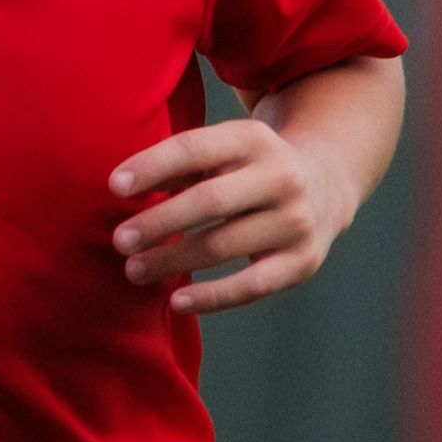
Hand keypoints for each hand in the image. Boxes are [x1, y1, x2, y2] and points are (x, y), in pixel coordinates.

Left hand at [110, 114, 356, 315]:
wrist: (327, 184)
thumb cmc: (249, 169)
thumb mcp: (224, 151)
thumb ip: (179, 165)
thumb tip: (123, 187)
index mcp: (254, 139)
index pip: (196, 148)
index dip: (153, 166)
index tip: (114, 187)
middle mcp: (281, 177)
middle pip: (210, 201)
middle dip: (160, 221)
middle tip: (120, 240)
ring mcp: (295, 221)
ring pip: (224, 245)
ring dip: (173, 260)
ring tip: (134, 270)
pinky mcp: (302, 261)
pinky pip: (251, 285)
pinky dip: (211, 297)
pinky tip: (176, 302)